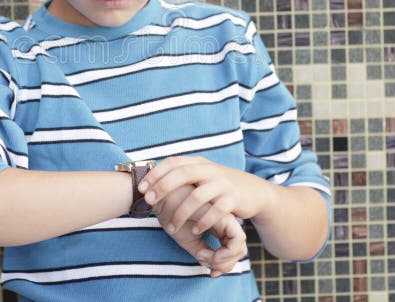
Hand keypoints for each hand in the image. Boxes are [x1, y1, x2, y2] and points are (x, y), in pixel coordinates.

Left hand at [142, 156, 268, 237]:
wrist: (253, 191)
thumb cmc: (219, 185)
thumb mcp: (201, 174)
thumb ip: (181, 174)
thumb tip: (151, 178)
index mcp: (199, 163)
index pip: (173, 162)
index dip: (156, 173)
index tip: (141, 187)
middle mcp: (210, 170)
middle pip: (183, 174)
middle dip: (163, 187)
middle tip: (149, 202)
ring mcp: (223, 183)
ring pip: (198, 196)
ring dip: (181, 213)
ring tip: (170, 228)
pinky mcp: (234, 199)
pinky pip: (216, 211)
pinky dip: (203, 222)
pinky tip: (194, 231)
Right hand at [153, 184, 246, 276]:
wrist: (160, 196)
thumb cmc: (171, 214)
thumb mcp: (188, 239)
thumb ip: (204, 253)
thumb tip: (214, 268)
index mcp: (219, 225)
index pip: (232, 250)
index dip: (225, 265)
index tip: (209, 272)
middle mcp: (225, 221)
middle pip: (239, 250)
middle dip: (225, 265)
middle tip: (203, 263)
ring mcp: (226, 218)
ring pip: (240, 247)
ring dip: (222, 260)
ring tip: (200, 256)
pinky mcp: (224, 216)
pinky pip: (236, 240)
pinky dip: (224, 253)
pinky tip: (201, 252)